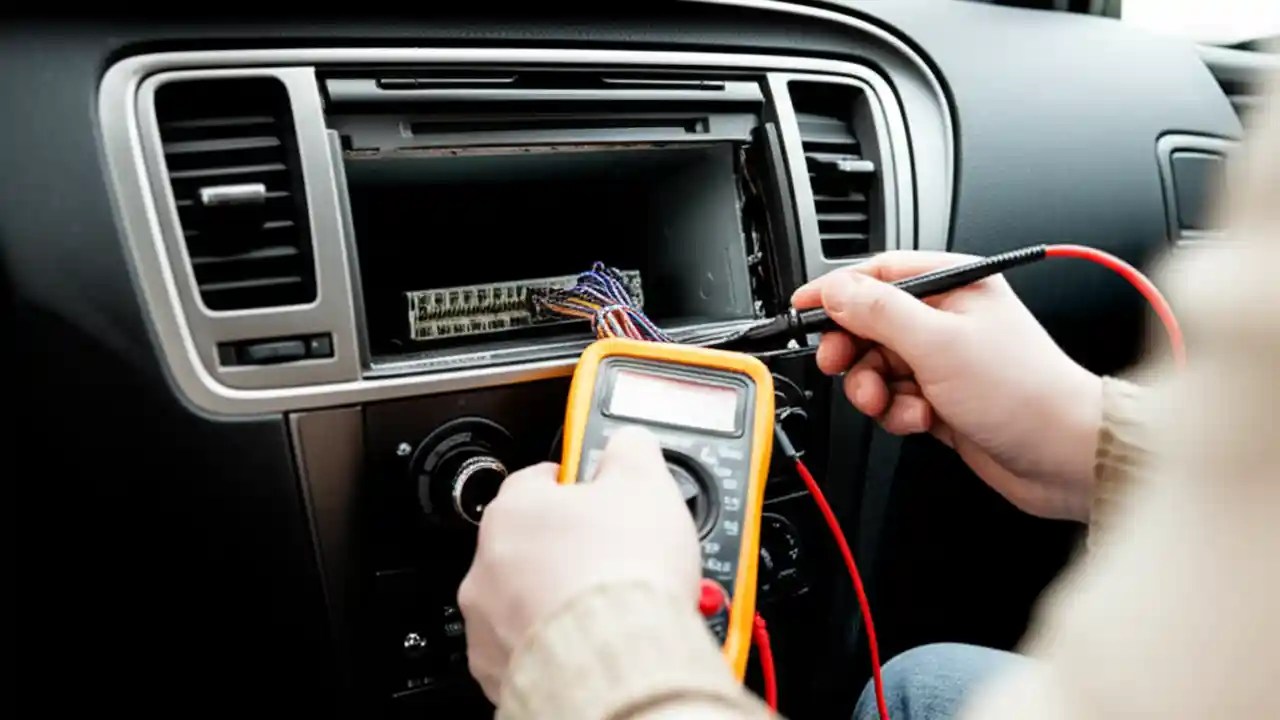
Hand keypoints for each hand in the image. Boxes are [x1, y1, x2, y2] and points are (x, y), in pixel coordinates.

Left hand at [457, 426, 701, 701]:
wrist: (621, 661)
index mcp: (514, 511)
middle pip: (531, 543)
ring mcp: (489, 623)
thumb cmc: (624, 577)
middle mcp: (487, 567)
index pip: (538, 479)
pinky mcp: (501, 670)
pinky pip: (527, 647)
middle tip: (615, 556)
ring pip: (524, 598)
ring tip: (607, 604)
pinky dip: (554, 642)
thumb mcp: (646, 482)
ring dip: (557, 597)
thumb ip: (631, 450)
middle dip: (569, 548)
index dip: (578, 485)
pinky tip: (592, 638)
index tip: (602, 495)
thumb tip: (629, 443)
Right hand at [793, 251, 1102, 520]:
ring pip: (877, 365)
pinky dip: (897, 412)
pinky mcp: (941, 398)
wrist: (1062, 455)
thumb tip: (834, 290)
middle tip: (841, 365)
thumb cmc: (1023, 392)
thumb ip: (879, 312)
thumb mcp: (938, 343)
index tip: (802, 309)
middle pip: (869, 323)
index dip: (835, 292)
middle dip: (853, 350)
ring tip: (895, 403)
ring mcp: (943, 360)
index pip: (877, 274)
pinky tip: (920, 419)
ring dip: (875, 389)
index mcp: (954, 284)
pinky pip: (894, 398)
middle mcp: (947, 318)